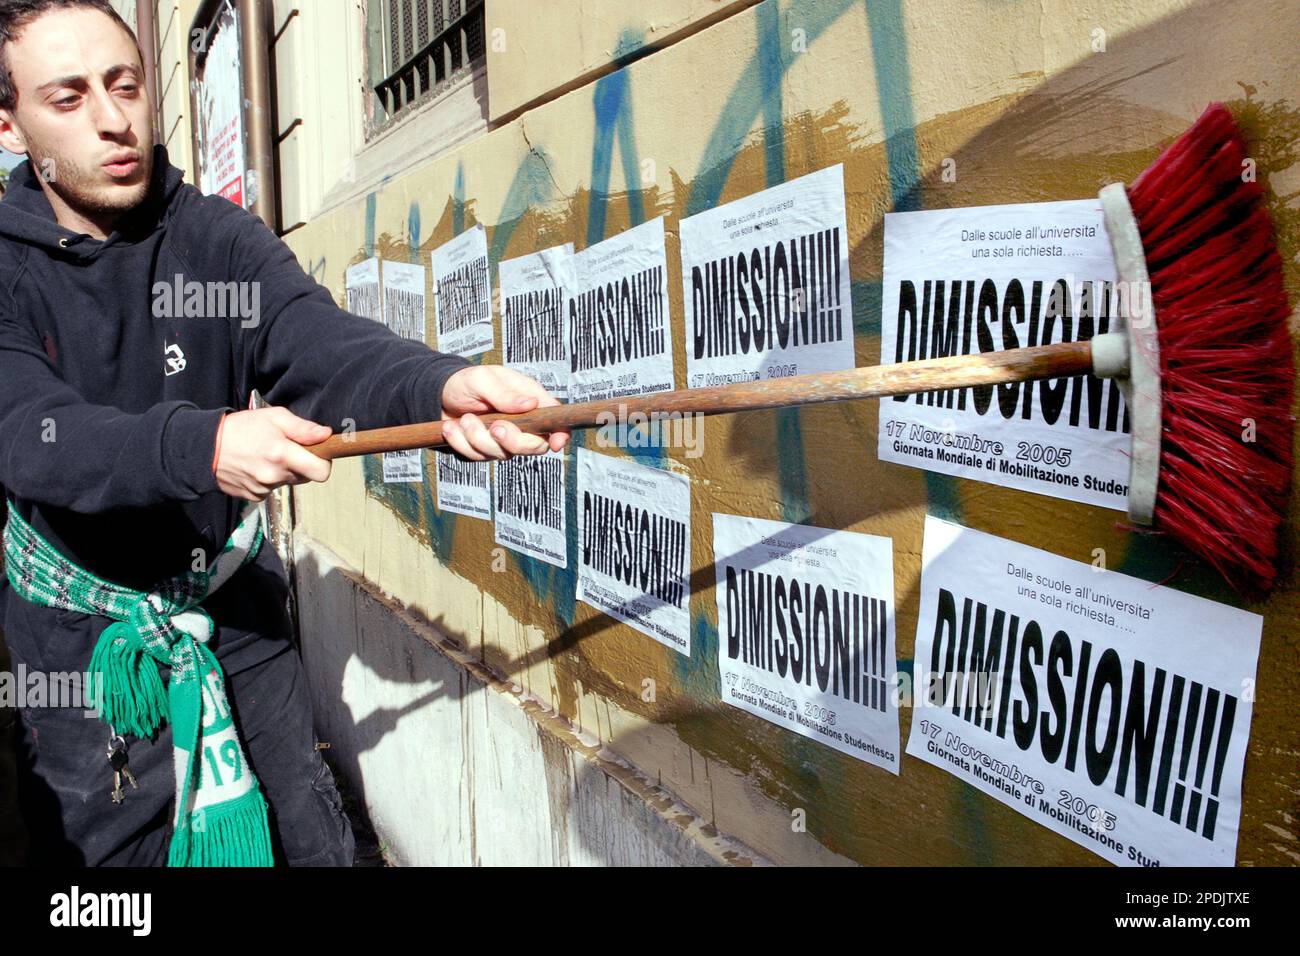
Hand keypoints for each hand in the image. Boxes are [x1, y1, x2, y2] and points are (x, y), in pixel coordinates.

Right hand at [214, 406, 332, 500]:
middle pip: (305, 477)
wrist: (205, 448)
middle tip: (285, 448)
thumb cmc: (241, 428)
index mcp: (282, 454)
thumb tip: (326, 435)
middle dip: (301, 464)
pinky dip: (268, 479)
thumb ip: (302, 428)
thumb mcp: (274, 417)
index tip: (316, 453)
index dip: (323, 462)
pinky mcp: (253, 496)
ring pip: (287, 482)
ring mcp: (263, 488)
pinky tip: (255, 465)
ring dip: (283, 471)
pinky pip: (271, 489)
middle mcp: (274, 475)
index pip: (321, 472)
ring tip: (265, 455)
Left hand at [440, 365, 568, 460]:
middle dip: (512, 441)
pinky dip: (462, 443)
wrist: (439, 395)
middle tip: (495, 427)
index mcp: (529, 400)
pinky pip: (478, 457)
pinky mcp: (485, 449)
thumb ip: (505, 394)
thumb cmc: (466, 381)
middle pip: (534, 446)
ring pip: (503, 454)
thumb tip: (530, 404)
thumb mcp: (483, 379)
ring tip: (465, 419)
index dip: (560, 434)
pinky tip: (452, 428)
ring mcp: (504, 439)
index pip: (554, 419)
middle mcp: (521, 423)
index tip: (555, 443)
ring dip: (478, 438)